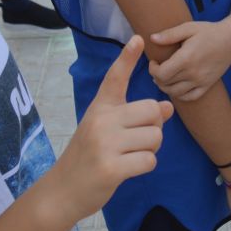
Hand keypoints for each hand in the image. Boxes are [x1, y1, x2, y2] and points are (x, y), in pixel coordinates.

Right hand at [48, 37, 173, 223]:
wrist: (62, 191)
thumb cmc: (89, 157)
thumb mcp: (106, 130)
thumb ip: (134, 117)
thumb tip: (168, 107)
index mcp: (100, 108)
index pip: (115, 78)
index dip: (127, 58)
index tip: (138, 39)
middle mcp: (101, 121)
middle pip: (153, 110)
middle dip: (154, 128)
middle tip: (137, 141)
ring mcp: (105, 144)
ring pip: (155, 137)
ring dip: (150, 149)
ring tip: (129, 156)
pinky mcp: (111, 168)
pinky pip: (149, 160)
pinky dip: (145, 166)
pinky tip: (128, 170)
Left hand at [148, 20, 230, 100]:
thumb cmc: (209, 31)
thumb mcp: (189, 28)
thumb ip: (169, 34)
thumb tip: (152, 38)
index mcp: (186, 58)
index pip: (161, 74)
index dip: (153, 70)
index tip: (154, 61)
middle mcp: (193, 73)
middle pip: (166, 84)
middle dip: (157, 77)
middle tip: (157, 68)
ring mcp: (201, 81)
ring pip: (175, 93)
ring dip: (166, 87)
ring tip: (164, 77)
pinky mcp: (208, 85)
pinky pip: (190, 97)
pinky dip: (180, 95)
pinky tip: (176, 86)